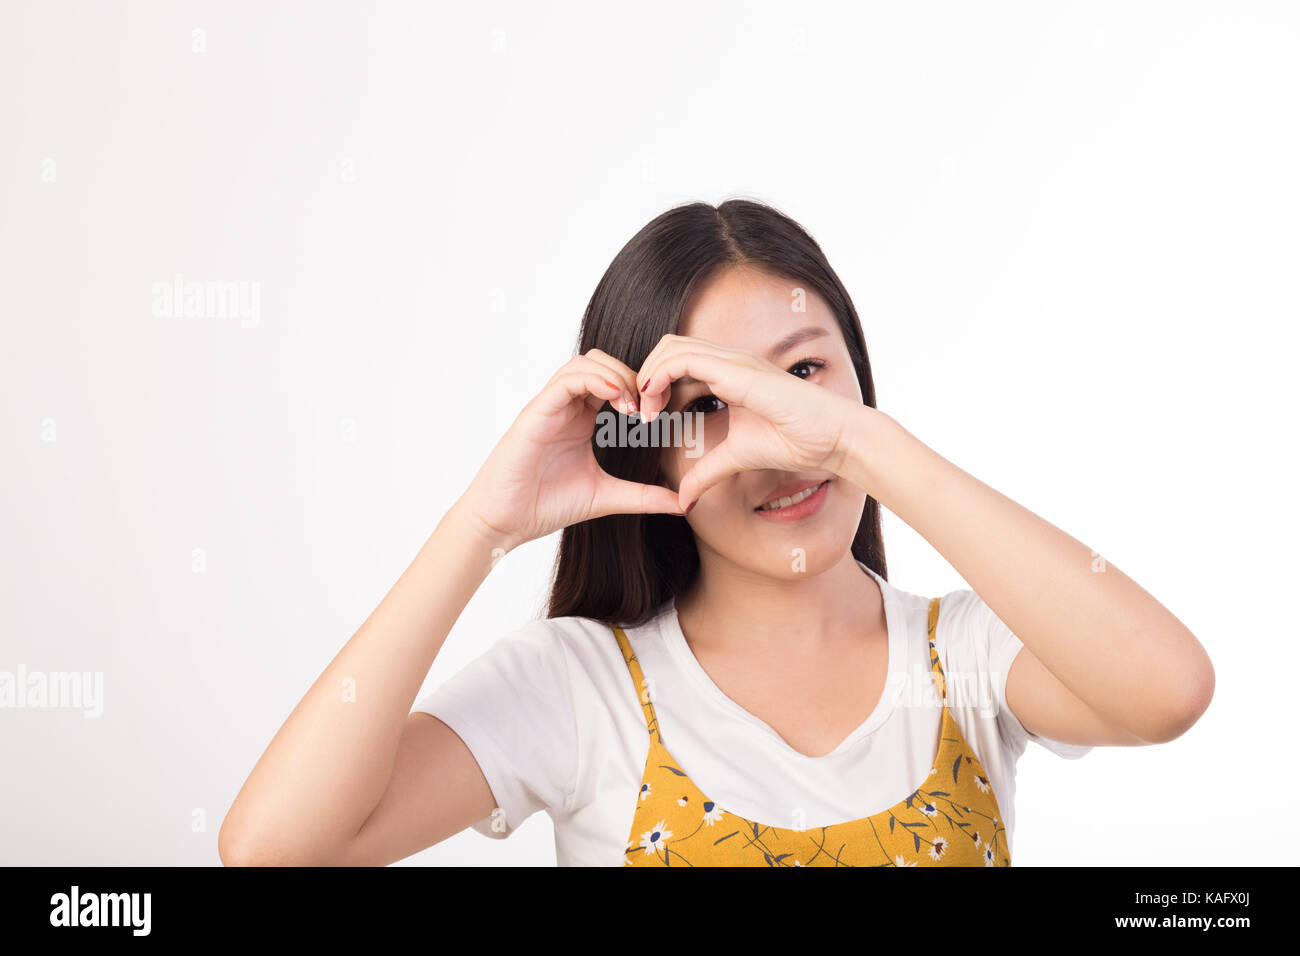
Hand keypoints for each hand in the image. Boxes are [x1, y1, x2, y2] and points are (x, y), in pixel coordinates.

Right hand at [455, 350, 685, 552]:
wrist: (505, 522)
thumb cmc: (545, 506)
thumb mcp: (607, 497)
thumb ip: (643, 497)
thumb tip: (683, 505)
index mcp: (581, 419)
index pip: (615, 381)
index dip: (642, 389)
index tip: (661, 414)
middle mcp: (566, 406)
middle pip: (602, 362)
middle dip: (633, 377)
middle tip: (651, 408)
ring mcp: (550, 406)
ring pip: (585, 363)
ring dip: (616, 376)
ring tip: (634, 408)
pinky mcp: (536, 413)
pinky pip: (566, 380)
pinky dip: (594, 381)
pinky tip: (617, 402)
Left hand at [635, 334, 864, 508]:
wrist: (832, 437)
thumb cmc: (796, 441)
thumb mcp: (736, 458)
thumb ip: (706, 473)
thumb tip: (683, 500)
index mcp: (728, 374)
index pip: (677, 361)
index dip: (655, 384)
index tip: (649, 420)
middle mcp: (728, 360)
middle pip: (668, 347)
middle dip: (644, 376)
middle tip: (641, 414)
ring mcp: (732, 360)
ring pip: (670, 347)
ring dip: (648, 376)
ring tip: (646, 413)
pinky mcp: (736, 370)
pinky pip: (683, 359)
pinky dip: (659, 376)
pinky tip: (656, 406)